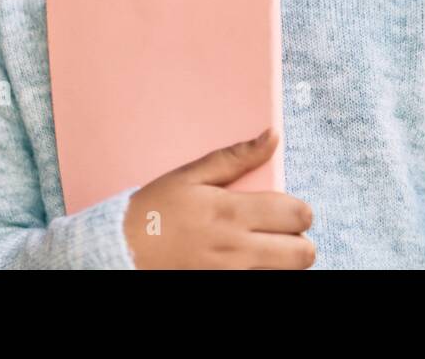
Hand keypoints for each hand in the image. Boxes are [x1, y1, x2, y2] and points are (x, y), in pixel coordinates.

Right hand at [122, 128, 315, 268]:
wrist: (121, 250)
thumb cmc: (156, 209)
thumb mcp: (191, 175)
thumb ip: (237, 157)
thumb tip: (273, 136)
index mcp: (232, 212)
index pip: (297, 215)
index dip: (300, 212)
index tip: (287, 211)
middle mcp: (237, 249)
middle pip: (303, 253)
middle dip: (300, 240)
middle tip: (280, 234)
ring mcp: (231, 276)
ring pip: (287, 274)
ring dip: (284, 261)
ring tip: (265, 250)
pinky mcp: (222, 288)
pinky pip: (262, 285)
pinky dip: (263, 274)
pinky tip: (248, 263)